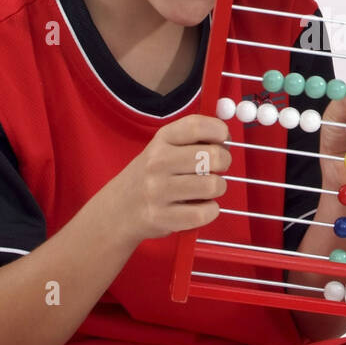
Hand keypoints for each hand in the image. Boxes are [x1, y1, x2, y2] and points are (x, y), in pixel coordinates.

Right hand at [107, 114, 230, 242]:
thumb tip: (227, 140)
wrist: (118, 209)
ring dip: (218, 188)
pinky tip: (201, 207)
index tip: (223, 139)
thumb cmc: (152, 176)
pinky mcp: (161, 217)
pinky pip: (204, 213)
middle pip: (213, 156)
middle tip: (216, 168)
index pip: (197, 126)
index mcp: (161, 140)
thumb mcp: (164, 148)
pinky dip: (211, 211)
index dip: (220, 131)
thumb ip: (194, 140)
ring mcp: (158, 191)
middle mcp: (157, 162)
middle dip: (224, 163)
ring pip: (212, 186)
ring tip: (207, 189)